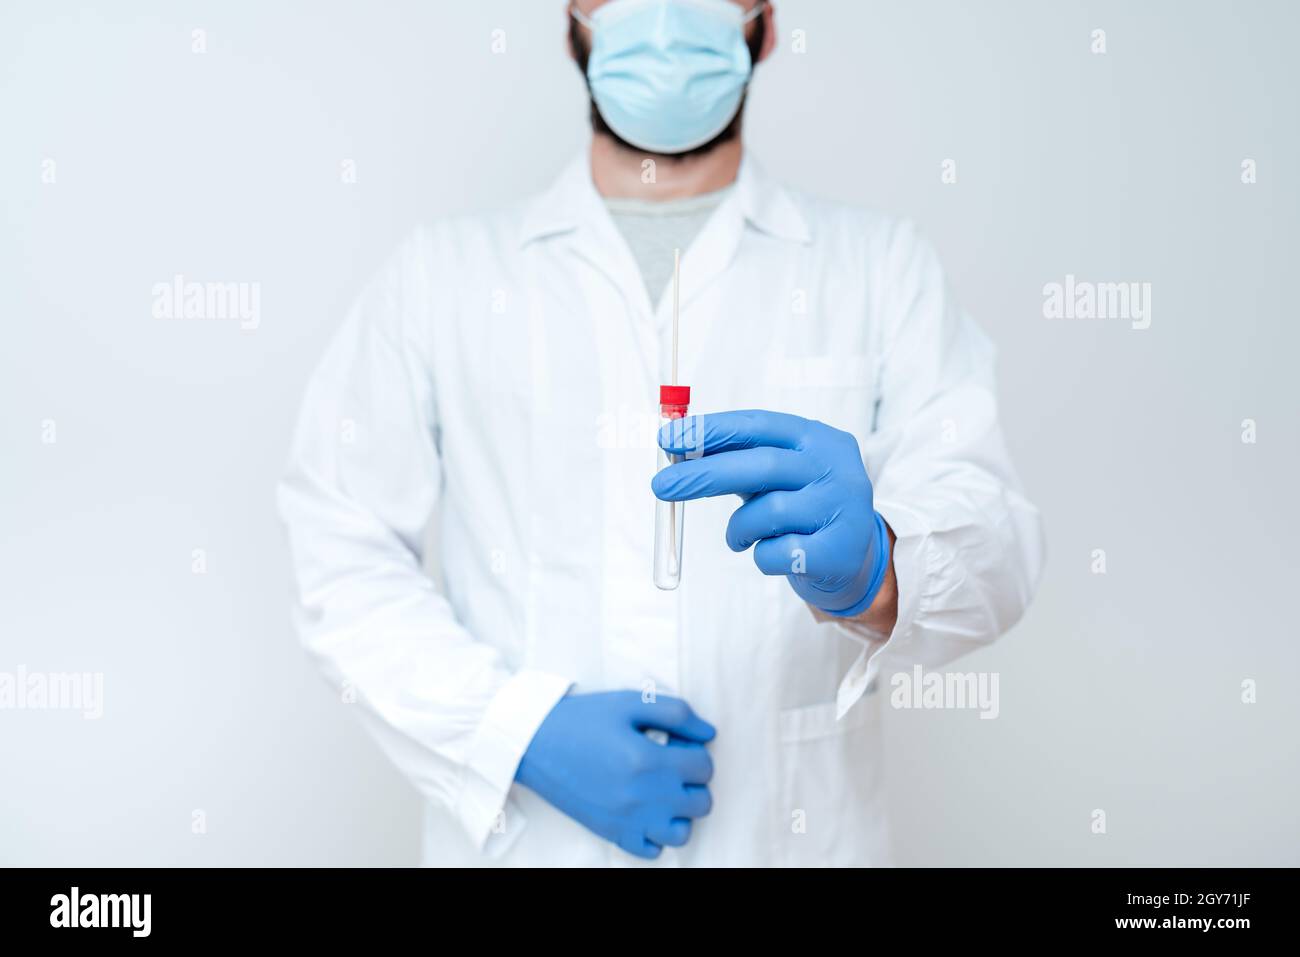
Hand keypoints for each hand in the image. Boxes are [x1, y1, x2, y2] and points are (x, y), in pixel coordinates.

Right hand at [515, 691, 714, 858]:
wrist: (533, 744)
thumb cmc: (581, 719)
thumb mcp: (628, 703)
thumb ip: (675, 712)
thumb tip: (709, 733)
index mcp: (648, 760)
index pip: (704, 767)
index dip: (696, 750)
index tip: (676, 742)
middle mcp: (642, 797)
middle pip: (701, 802)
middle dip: (694, 781)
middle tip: (672, 764)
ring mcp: (627, 820)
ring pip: (682, 832)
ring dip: (680, 811)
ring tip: (663, 790)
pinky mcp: (612, 834)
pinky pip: (652, 850)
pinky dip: (656, 833)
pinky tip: (646, 810)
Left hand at [652, 410, 890, 616]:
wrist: (854, 557)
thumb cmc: (800, 507)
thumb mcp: (774, 474)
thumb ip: (734, 459)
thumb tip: (676, 451)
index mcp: (815, 437)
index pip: (758, 425)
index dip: (710, 430)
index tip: (668, 438)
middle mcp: (834, 467)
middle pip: (761, 464)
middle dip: (704, 474)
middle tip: (661, 486)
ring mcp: (842, 508)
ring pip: (768, 512)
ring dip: (738, 528)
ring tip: (739, 537)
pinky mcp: (840, 550)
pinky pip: (777, 553)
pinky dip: (761, 556)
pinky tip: (771, 553)